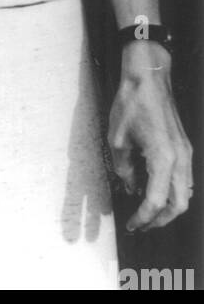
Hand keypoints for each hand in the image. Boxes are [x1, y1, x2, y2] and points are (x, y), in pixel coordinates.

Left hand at [109, 43, 192, 230]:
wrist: (149, 78)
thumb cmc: (132, 103)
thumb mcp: (118, 139)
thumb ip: (124, 169)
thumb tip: (130, 187)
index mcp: (163, 158)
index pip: (156, 201)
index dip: (143, 217)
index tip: (132, 224)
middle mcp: (180, 159)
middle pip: (179, 205)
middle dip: (160, 220)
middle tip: (142, 224)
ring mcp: (186, 153)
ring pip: (185, 194)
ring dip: (169, 207)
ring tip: (148, 211)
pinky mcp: (184, 147)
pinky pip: (185, 179)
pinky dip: (173, 192)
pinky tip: (156, 190)